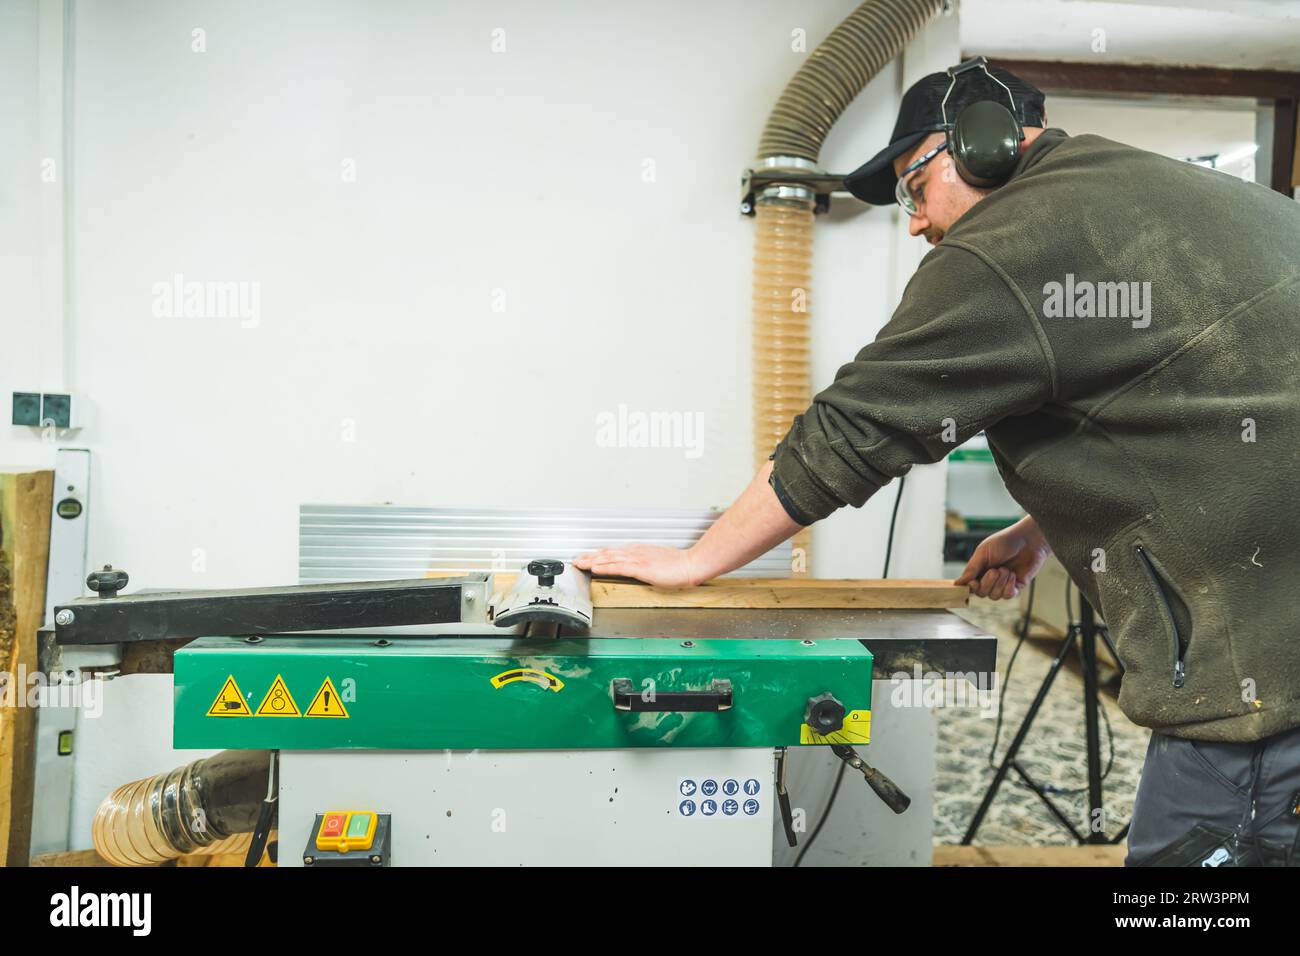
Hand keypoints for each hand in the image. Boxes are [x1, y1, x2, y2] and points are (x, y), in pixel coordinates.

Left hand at [572, 545, 699, 587]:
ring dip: (592, 560)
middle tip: (576, 560)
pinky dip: (605, 567)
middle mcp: (635, 552)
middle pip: (607, 554)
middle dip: (590, 557)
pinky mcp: (641, 567)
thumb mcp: (659, 562)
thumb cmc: (680, 565)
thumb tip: (640, 569)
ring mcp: (637, 559)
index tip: (588, 558)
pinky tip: (595, 568)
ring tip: (579, 563)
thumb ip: (647, 565)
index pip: (614, 553)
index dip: (599, 555)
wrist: (691, 564)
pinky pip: (619, 567)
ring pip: (609, 558)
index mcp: (639, 552)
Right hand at [955, 516, 1050, 599]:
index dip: (971, 588)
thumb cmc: (1004, 542)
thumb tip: (958, 583)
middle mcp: (989, 579)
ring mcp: (1002, 584)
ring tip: (1006, 569)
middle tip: (995, 570)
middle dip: (988, 583)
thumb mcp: (983, 552)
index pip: (970, 586)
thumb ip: (971, 568)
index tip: (974, 582)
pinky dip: (1009, 587)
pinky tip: (1012, 575)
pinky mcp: (1015, 587)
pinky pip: (1007, 596)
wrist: (1028, 540)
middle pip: (981, 593)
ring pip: (994, 596)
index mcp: (979, 569)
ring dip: (1000, 583)